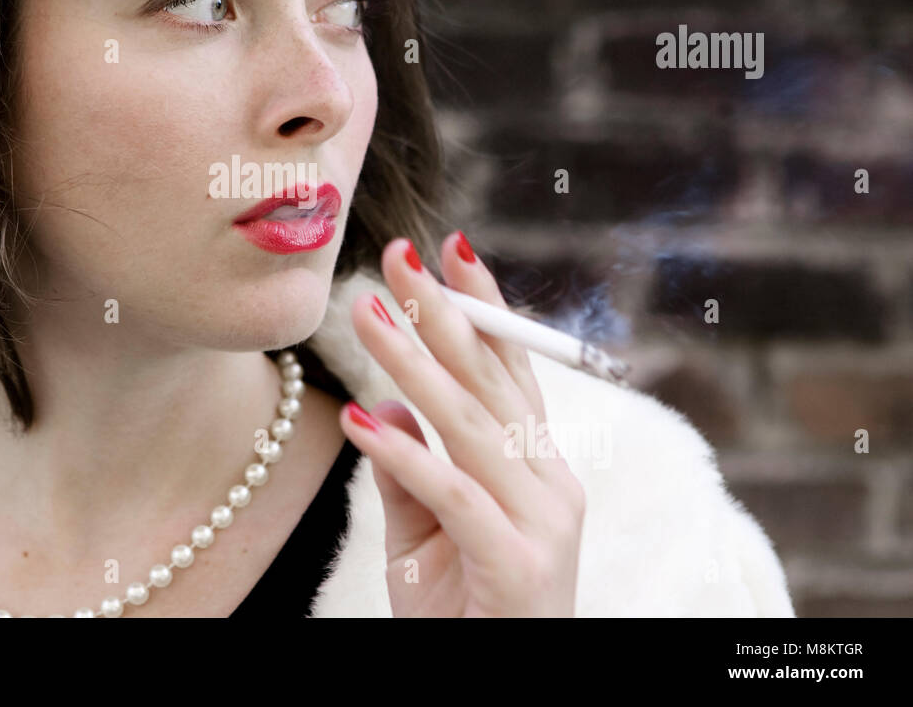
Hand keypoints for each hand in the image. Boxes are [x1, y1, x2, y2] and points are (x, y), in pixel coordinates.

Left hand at [338, 232, 585, 616]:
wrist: (493, 681)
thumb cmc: (464, 606)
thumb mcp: (425, 528)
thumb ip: (407, 468)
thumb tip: (381, 402)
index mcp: (537, 464)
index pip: (510, 369)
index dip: (481, 307)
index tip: (447, 249)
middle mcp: (551, 482)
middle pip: (491, 382)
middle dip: (443, 313)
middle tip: (397, 257)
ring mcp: (542, 522)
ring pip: (471, 426)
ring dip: (415, 364)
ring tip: (368, 316)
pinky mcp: (517, 564)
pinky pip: (454, 496)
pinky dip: (407, 456)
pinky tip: (361, 420)